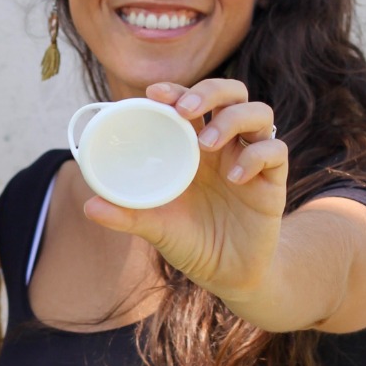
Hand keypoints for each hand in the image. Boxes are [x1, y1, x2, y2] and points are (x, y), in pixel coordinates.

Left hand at [82, 79, 287, 304]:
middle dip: (210, 90)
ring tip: (206, 144)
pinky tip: (236, 177)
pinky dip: (256, 155)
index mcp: (194, 146)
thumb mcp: (154, 227)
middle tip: (186, 109)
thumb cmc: (189, 241)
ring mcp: (251, 159)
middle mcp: (225, 145)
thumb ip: (126, 215)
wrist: (228, 275)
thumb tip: (89, 207)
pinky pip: (275, 152)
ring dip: (232, 119)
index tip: (154, 93)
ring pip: (259, 112)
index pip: (191, 101)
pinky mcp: (273, 181)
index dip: (176, 89)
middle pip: (231, 93)